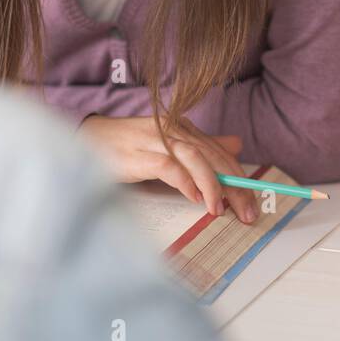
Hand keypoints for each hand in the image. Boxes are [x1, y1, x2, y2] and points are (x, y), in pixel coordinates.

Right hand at [78, 115, 257, 222]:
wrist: (87, 141)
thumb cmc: (128, 146)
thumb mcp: (169, 144)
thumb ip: (201, 146)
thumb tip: (236, 145)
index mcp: (183, 127)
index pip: (220, 153)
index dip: (239, 178)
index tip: (252, 203)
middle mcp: (173, 129)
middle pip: (213, 157)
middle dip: (234, 186)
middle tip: (247, 213)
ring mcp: (156, 140)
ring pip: (195, 158)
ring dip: (213, 185)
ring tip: (221, 209)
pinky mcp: (139, 154)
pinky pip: (169, 167)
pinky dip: (185, 182)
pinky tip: (195, 199)